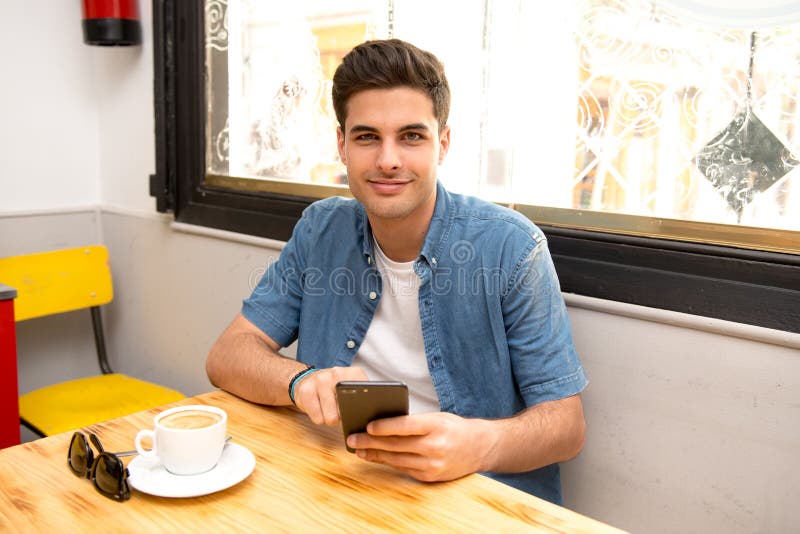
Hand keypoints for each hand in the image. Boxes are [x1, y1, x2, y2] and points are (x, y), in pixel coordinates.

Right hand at [293, 366, 368, 425]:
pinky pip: (318, 419)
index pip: (366, 395)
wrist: (307, 379)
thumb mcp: (351, 388)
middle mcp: (337, 373)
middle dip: (345, 416)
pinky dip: (319, 418)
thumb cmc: (333, 389)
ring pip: (332, 417)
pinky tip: (318, 408)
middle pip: (348, 409)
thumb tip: (369, 417)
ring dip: (331, 419)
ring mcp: (320, 380)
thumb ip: (362, 398)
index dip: (363, 409)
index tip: (360, 412)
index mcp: (353, 373)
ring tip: (329, 409)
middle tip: (340, 410)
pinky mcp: (306, 390)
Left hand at [346, 412, 493, 482]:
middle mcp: (435, 446)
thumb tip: (380, 424)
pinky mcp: (430, 476)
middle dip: (371, 442)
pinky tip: (376, 457)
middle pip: (396, 445)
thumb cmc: (453, 427)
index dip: (385, 427)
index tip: (367, 425)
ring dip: (375, 454)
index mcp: (437, 425)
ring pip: (396, 459)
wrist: (479, 447)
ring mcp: (433, 464)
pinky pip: (403, 469)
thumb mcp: (437, 417)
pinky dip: (388, 462)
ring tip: (359, 449)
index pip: (406, 426)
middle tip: (352, 438)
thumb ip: (413, 421)